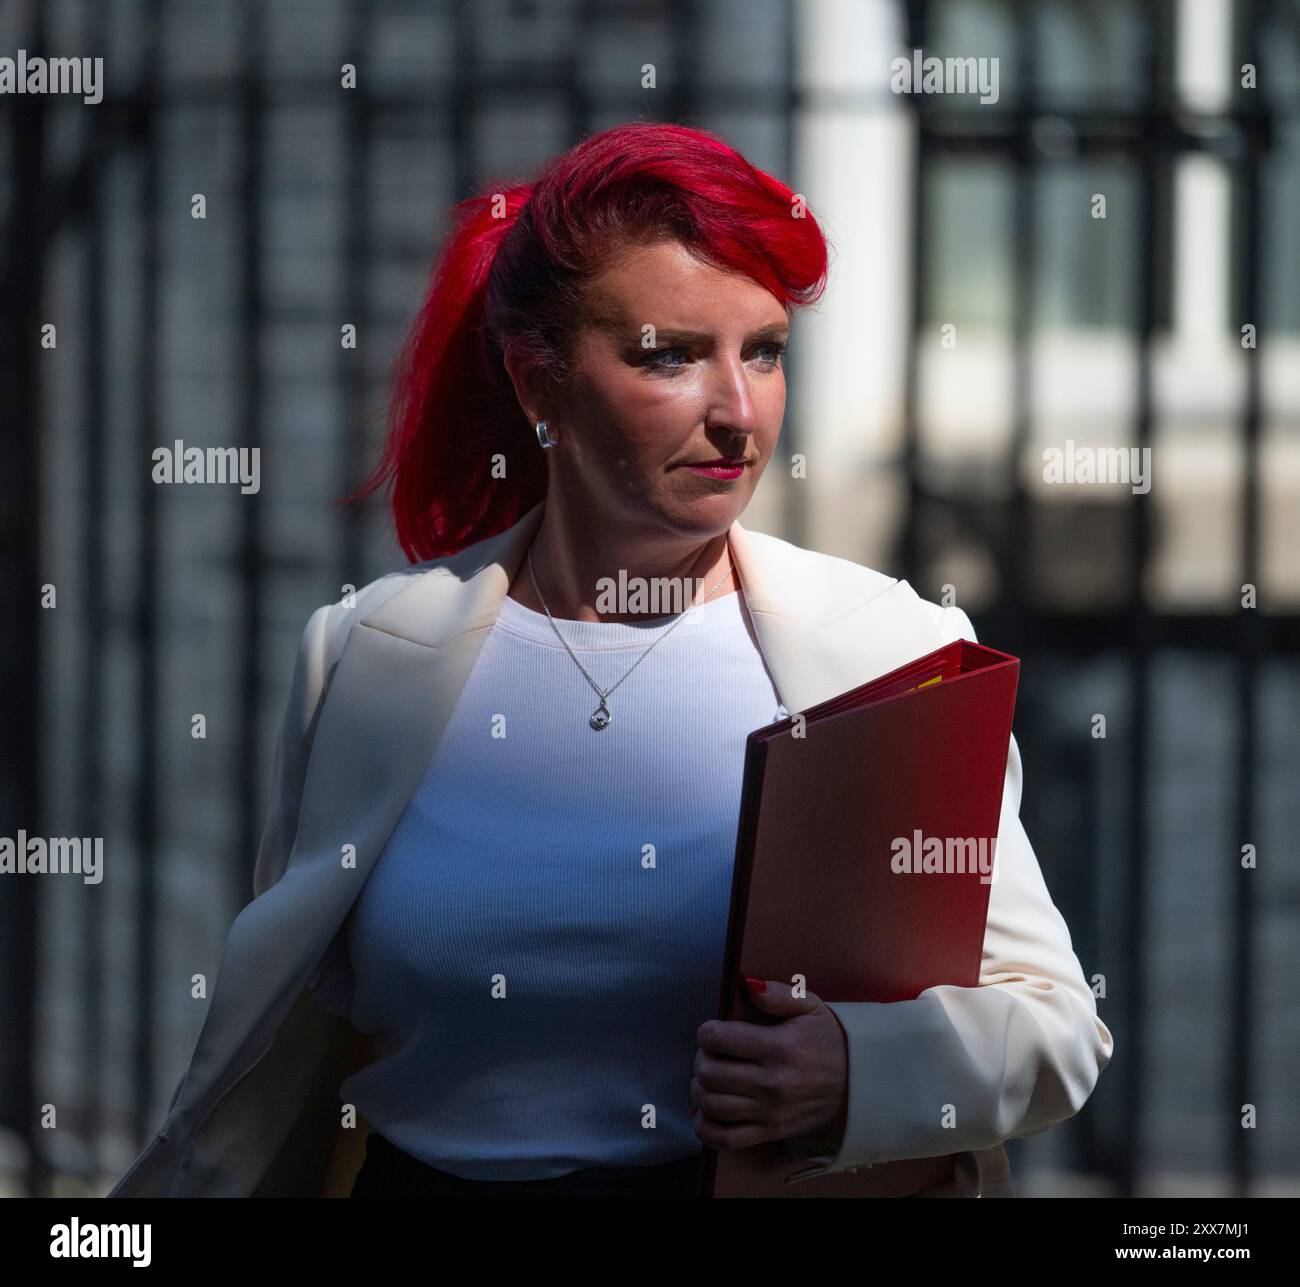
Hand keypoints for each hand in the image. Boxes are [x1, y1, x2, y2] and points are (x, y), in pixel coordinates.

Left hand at [691, 978, 848, 1151]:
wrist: (860, 1083)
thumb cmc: (829, 1040)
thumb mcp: (810, 1006)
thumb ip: (777, 994)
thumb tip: (747, 985)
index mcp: (779, 1047)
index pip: (717, 1038)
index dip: (707, 1031)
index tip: (714, 1031)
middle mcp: (772, 1082)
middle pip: (709, 1073)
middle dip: (702, 1059)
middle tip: (711, 1054)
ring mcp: (771, 1112)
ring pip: (712, 1105)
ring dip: (700, 1090)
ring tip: (710, 1078)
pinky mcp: (772, 1133)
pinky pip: (726, 1138)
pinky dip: (706, 1127)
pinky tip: (707, 1111)